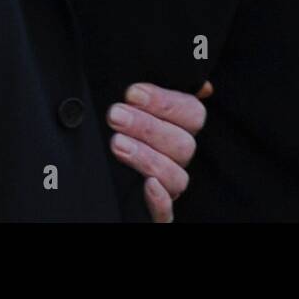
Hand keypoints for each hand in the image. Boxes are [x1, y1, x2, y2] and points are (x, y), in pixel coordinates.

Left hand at [107, 81, 212, 222]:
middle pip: (183, 144)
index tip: (132, 93)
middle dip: (147, 128)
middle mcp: (179, 157)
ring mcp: (170, 185)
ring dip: (147, 158)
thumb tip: (201, 84)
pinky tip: (147, 185)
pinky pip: (167, 214)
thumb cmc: (121, 125)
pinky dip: (161, 201)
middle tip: (115, 115)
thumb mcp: (134, 104)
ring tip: (117, 143)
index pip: (193, 114)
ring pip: (177, 177)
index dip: (164, 102)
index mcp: (181, 127)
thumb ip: (154, 92)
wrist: (96, 168)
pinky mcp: (157, 211)